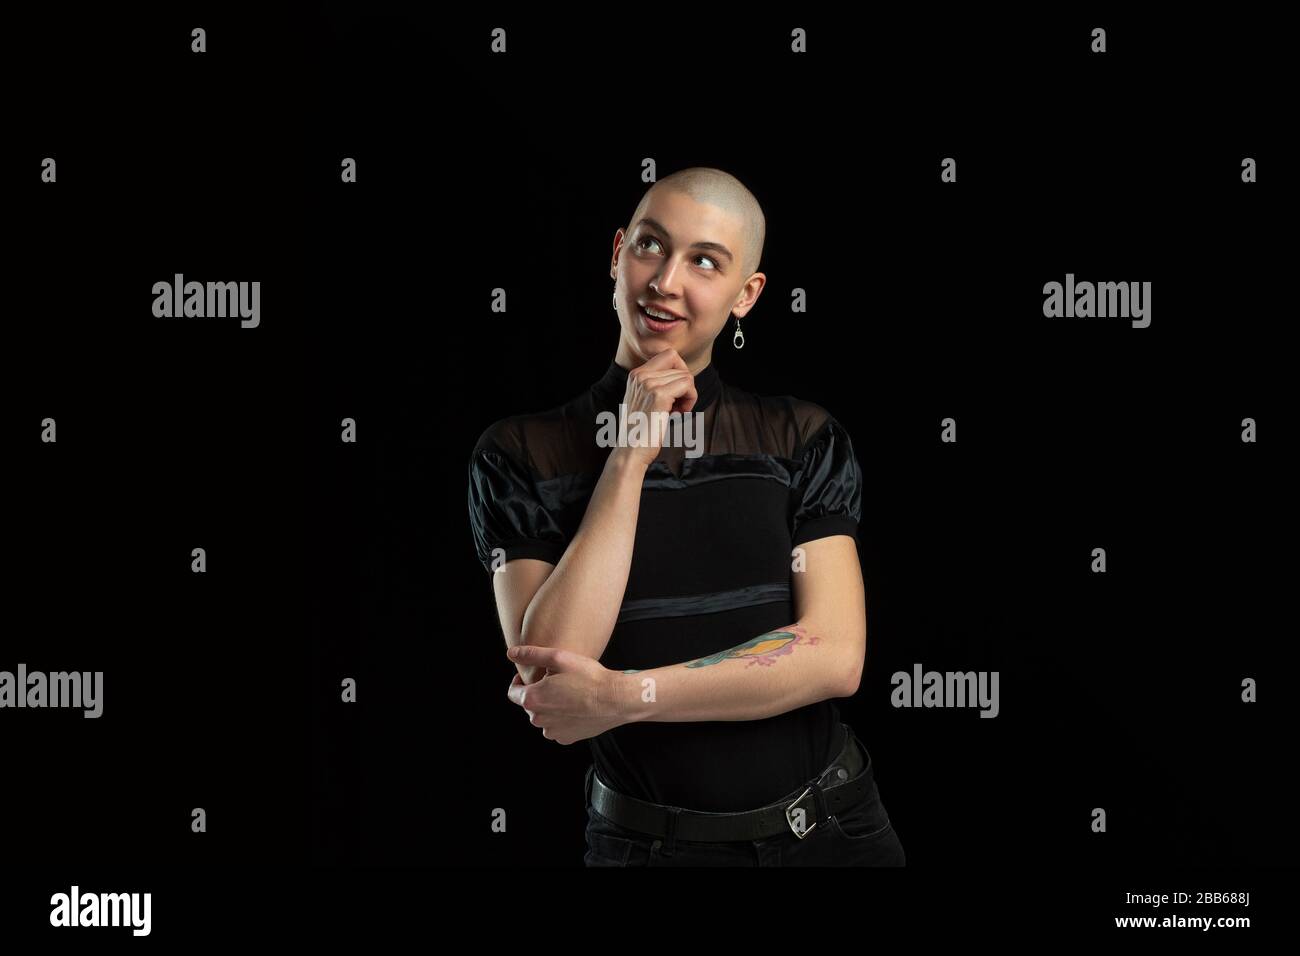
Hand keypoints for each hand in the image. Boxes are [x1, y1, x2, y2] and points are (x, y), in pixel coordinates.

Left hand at [506, 645, 628, 744]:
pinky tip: (576, 707)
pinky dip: (562, 718)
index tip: (532, 676)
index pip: (513, 692)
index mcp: (533, 699)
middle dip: (539, 693)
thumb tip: (511, 653)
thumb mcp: (559, 658)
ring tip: (569, 694)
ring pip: (544, 716)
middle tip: (558, 682)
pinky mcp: (566, 738)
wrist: (615, 700)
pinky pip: (557, 727)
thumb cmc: (589, 678)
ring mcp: (553, 731)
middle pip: (530, 704)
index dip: (519, 681)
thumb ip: (531, 655)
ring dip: (550, 706)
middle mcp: (538, 719)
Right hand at [617, 347, 697, 468]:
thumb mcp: (645, 400)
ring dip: (688, 395)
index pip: (669, 354)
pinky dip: (691, 400)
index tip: (677, 391)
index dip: (680, 370)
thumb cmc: (641, 430)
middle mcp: (640, 375)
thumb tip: (684, 375)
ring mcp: (649, 384)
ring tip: (677, 411)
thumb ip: (657, 384)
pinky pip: (688, 385)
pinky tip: (679, 414)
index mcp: (636, 374)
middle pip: (679, 365)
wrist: (631, 451)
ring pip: (686, 376)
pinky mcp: (659, 395)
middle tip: (678, 405)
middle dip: (685, 385)